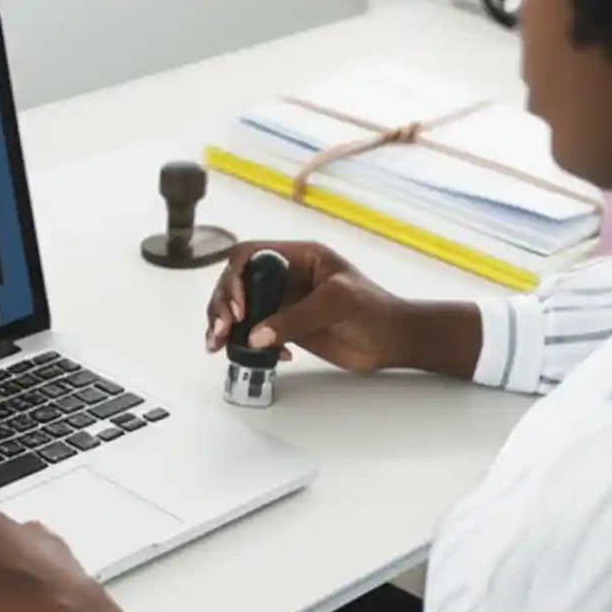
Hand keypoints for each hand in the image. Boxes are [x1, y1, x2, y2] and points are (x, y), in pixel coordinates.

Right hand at [205, 241, 415, 371]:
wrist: (393, 341)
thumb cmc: (375, 311)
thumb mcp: (337, 303)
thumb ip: (296, 318)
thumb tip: (256, 335)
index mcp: (298, 257)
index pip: (251, 256)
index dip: (236, 277)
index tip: (238, 307)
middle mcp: (284, 277)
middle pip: (236, 282)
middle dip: (222, 305)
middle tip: (222, 330)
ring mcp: (282, 303)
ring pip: (238, 308)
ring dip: (224, 325)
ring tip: (219, 345)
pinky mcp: (283, 327)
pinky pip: (251, 332)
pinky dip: (244, 343)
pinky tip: (256, 355)